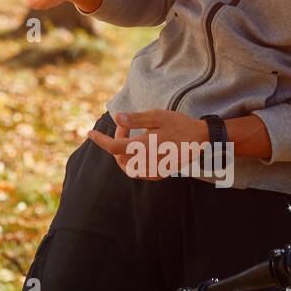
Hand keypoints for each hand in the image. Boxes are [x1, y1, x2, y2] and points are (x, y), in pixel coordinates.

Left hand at [87, 111, 210, 179]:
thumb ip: (136, 118)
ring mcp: (154, 171)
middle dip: (116, 140)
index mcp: (146, 146)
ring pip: (127, 166)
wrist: (200, 139)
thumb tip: (116, 117)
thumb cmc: (178, 124)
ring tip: (132, 134)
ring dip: (123, 152)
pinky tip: (138, 147)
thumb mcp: (157, 116)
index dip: (100, 141)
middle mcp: (148, 161)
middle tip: (126, 124)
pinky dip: (132, 161)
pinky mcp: (159, 174)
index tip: (90, 133)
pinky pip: (138, 171)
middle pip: (119, 156)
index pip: (115, 147)